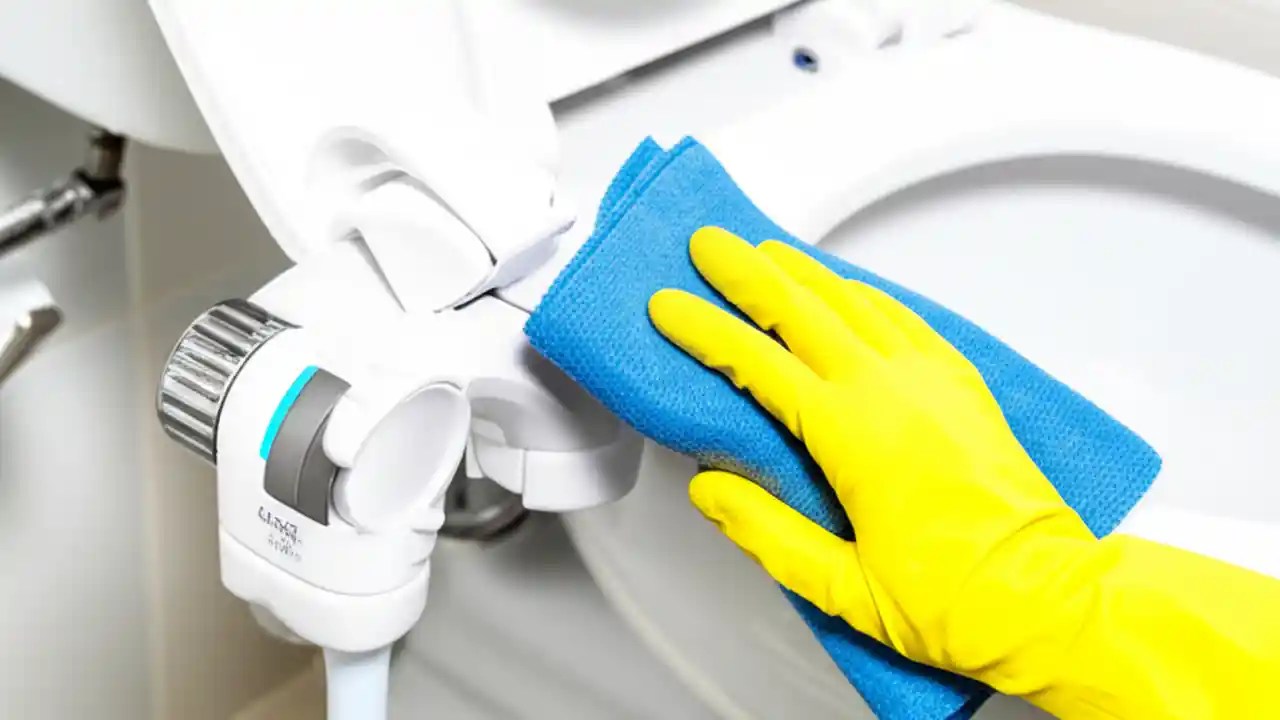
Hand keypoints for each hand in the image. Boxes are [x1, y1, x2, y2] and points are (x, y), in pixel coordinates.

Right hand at [648, 227, 1095, 684]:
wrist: (1042, 596)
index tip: (668, 306)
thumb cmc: (952, 599)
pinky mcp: (961, 385)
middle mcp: (891, 391)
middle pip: (803, 310)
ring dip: (804, 273)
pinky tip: (848, 287)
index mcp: (852, 435)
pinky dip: (866, 294)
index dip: (705, 330)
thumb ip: (767, 532)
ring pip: (855, 303)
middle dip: (747, 272)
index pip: (758, 364)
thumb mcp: (839, 587)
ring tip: (767, 251)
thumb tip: (710, 488)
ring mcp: (931, 381)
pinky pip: (905, 318)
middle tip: (708, 244)